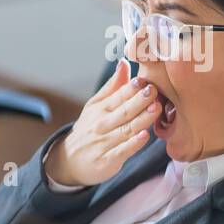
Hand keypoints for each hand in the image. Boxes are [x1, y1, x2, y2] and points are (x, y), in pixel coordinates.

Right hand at [44, 59, 157, 187]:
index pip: (118, 96)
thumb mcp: (95, 106)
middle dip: (139, 100)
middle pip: (123, 111)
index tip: (144, 79)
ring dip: (141, 119)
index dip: (131, 88)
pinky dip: (132, 144)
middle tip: (153, 90)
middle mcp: (101, 125)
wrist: (69, 161)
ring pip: (126, 130)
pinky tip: (144, 136)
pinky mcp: (107, 161)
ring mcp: (103, 143)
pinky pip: (121, 152)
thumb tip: (125, 62)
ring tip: (155, 108)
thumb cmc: (89, 129)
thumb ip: (113, 87)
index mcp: (100, 109)